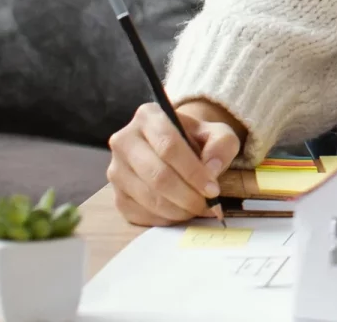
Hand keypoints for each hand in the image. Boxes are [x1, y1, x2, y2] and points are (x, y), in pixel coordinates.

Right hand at [107, 100, 242, 225]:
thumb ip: (221, 145)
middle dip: (187, 195)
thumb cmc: (196, 139)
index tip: (213, 190)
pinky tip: (181, 214)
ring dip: (177, 210)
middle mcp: (124, 140)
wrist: (175, 149)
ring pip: (147, 197)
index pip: (169, 147)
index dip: (193, 172)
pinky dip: (164, 219)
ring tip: (198, 209)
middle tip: (207, 205)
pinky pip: (138, 214)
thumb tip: (211, 170)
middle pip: (156, 175)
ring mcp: (116, 170)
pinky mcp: (116, 195)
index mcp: (148, 116)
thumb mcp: (217, 133)